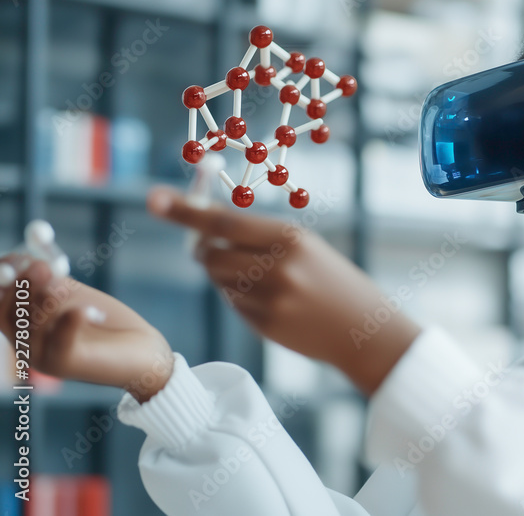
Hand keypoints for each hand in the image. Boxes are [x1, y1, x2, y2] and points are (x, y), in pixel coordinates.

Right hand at [0, 258, 173, 402]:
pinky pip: (60, 343)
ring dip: (47, 300)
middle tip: (42, 266)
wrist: (142, 350)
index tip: (21, 259)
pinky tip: (84, 310)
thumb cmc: (103, 319)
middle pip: (7, 312)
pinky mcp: (64, 366)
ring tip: (64, 286)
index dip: (4, 275)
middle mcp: (23, 342)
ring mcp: (41, 357)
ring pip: (32, 326)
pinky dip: (69, 323)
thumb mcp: (71, 293)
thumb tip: (25, 258)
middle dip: (22, 287)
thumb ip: (47, 277)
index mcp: (20, 323)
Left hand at [147, 186, 420, 394]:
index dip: (185, 211)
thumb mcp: (306, 247)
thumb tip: (202, 228)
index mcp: (290, 237)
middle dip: (203, 250)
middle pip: (211, 253)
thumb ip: (259, 237)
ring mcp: (271, 298)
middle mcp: (278, 266)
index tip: (154, 199)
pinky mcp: (265, 325)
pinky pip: (233, 303)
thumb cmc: (333, 280)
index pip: (224, 220)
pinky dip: (240, 298)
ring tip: (260, 279)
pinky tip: (271, 302)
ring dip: (224, 275)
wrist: (365, 329)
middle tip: (207, 249)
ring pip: (219, 279)